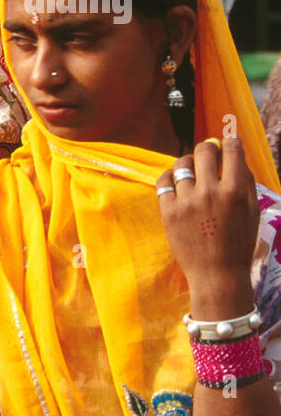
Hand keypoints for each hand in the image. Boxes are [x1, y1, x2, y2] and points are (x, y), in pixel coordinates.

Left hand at [155, 138, 257, 305]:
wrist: (216, 273)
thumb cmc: (238, 242)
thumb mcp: (252, 211)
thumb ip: (244, 182)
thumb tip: (234, 157)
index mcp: (236, 191)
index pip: (232, 151)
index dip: (229, 142)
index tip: (227, 142)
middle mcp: (210, 192)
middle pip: (204, 152)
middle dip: (208, 148)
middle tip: (209, 153)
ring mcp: (187, 201)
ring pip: (182, 164)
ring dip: (188, 162)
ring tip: (192, 169)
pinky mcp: (168, 210)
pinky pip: (163, 181)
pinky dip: (169, 176)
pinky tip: (175, 180)